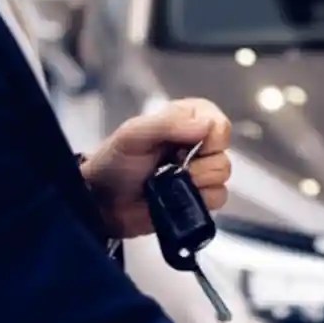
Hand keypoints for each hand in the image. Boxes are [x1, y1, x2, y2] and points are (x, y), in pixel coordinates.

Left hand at [82, 98, 232, 238]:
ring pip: (222, 176)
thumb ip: (168, 124)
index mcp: (187, 119)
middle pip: (223, 153)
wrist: (100, 203)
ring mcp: (199, 171)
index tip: (184, 146)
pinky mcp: (199, 197)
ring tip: (167, 183)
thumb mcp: (133, 135)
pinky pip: (218, 198)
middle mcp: (198, 143)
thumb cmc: (113, 163)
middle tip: (169, 166)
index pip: (220, 124)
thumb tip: (207, 126)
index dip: (209, 138)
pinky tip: (177, 198)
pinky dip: (199, 200)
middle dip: (197, 164)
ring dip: (194, 183)